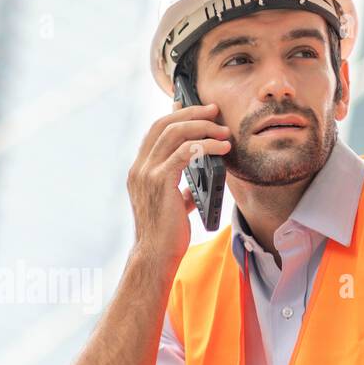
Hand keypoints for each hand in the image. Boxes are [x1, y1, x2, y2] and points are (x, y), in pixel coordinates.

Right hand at [127, 101, 231, 272]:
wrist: (155, 256)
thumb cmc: (165, 235)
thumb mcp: (171, 206)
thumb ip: (178, 191)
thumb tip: (192, 188)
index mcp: (139, 170)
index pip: (155, 131)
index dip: (176, 115)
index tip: (197, 109)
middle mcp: (139, 168)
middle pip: (164, 124)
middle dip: (192, 113)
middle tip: (215, 111)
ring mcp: (147, 174)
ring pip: (174, 133)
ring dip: (203, 127)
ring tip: (224, 131)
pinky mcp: (160, 182)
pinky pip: (185, 152)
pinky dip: (206, 145)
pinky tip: (222, 147)